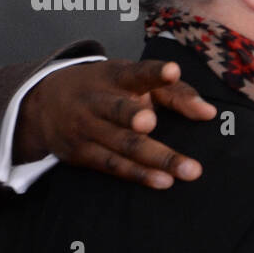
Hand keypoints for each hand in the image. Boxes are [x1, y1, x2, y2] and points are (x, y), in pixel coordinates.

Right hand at [15, 59, 216, 187]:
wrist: (43, 104)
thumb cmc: (107, 90)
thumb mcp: (134, 80)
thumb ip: (176, 93)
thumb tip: (210, 113)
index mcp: (116, 77)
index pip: (137, 72)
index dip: (154, 72)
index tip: (172, 70)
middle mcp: (98, 101)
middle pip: (119, 110)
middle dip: (135, 117)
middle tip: (151, 122)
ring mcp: (87, 128)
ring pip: (123, 144)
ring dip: (155, 158)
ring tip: (186, 170)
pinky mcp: (82, 153)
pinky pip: (113, 166)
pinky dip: (139, 175)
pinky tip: (163, 181)